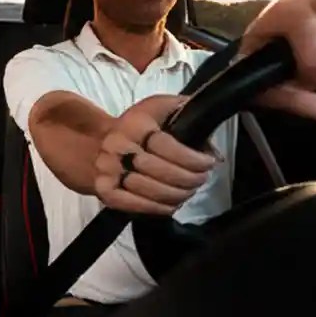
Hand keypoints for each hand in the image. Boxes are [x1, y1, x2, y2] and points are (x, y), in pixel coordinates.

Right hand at [93, 94, 218, 215]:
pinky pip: (130, 204)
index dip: (191, 158)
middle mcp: (116, 144)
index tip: (209, 163)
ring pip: (146, 188)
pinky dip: (154, 208)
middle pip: (157, 169)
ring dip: (175, 194)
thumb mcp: (162, 108)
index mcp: (133, 122)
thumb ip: (188, 116)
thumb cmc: (141, 127)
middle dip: (187, 178)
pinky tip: (171, 205)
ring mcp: (107, 168)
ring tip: (189, 191)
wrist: (103, 141)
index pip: (164, 145)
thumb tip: (212, 149)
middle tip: (201, 180)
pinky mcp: (103, 189)